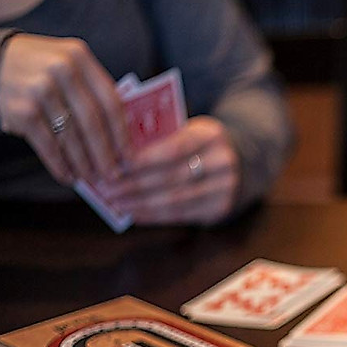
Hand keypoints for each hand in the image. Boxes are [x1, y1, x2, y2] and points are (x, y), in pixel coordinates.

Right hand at [0, 34, 127, 184]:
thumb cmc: (45, 71)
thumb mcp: (71, 67)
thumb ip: (94, 92)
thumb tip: (122, 140)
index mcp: (79, 56)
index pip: (110, 101)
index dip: (122, 133)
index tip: (130, 156)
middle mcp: (60, 69)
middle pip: (93, 122)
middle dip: (105, 154)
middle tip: (113, 175)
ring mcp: (39, 89)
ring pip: (70, 136)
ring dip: (83, 163)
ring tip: (91, 178)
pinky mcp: (22, 110)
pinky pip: (48, 144)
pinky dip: (60, 164)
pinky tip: (68, 175)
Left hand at [95, 116, 239, 224]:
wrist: (242, 161)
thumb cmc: (199, 144)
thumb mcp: (187, 130)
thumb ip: (159, 138)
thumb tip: (116, 155)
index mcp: (211, 135)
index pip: (174, 148)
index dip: (143, 159)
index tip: (113, 164)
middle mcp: (222, 162)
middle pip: (171, 176)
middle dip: (133, 183)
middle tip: (105, 187)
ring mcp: (225, 188)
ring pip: (174, 199)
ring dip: (140, 203)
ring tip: (114, 202)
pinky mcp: (220, 208)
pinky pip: (181, 214)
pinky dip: (154, 215)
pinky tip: (133, 213)